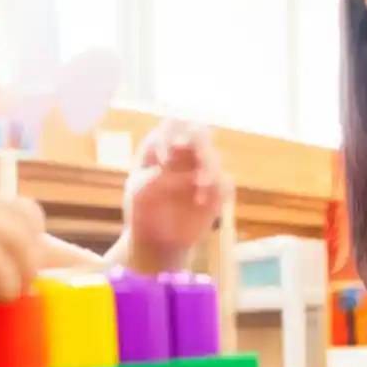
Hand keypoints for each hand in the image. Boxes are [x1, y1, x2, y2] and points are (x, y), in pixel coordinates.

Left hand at [122, 119, 227, 270]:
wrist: (156, 242)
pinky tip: (201, 203)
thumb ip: (155, 176)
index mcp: (163, 145)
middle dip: (201, 146)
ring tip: (201, 187)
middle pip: (202, 133)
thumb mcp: (139, 192)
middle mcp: (185, 154)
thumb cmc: (142, 211)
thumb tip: (177, 170)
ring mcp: (202, 171)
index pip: (174, 123)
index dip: (173, 134)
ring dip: (210, 169)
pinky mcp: (216, 192)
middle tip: (197, 161)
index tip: (165, 160)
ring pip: (215, 157)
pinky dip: (217, 190)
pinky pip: (226, 183)